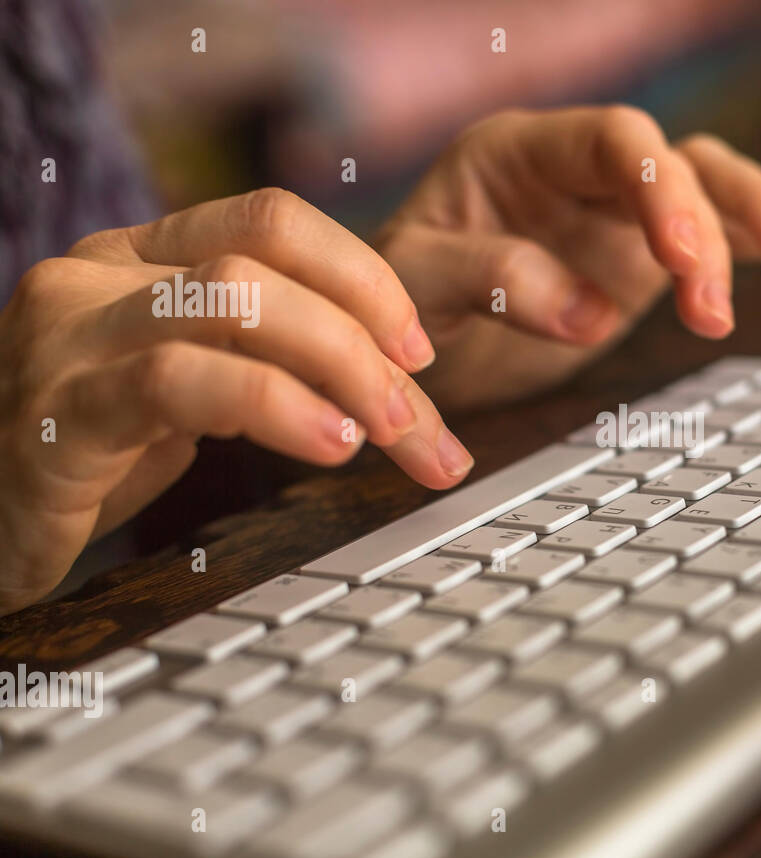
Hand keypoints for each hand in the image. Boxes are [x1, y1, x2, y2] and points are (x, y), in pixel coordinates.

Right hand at [0, 189, 473, 613]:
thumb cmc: (94, 450)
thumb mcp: (191, 385)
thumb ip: (269, 358)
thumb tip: (396, 381)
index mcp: (140, 257)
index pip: (271, 220)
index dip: (363, 275)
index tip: (418, 349)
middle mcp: (100, 276)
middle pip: (263, 263)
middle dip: (365, 340)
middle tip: (419, 418)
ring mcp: (70, 338)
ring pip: (230, 300)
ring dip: (337, 366)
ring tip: (384, 433)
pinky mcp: (57, 415)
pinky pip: (177, 383)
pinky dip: (273, 405)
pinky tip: (325, 444)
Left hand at [375, 106, 760, 408]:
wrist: (409, 339)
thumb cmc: (398, 297)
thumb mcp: (418, 283)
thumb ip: (491, 279)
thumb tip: (589, 311)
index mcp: (518, 152)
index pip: (613, 142)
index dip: (658, 190)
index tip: (681, 261)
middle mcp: (578, 171)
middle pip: (675, 165)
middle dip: (712, 228)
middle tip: (714, 310)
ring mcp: (617, 212)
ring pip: (709, 188)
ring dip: (759, 222)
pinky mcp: (642, 255)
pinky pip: (717, 232)